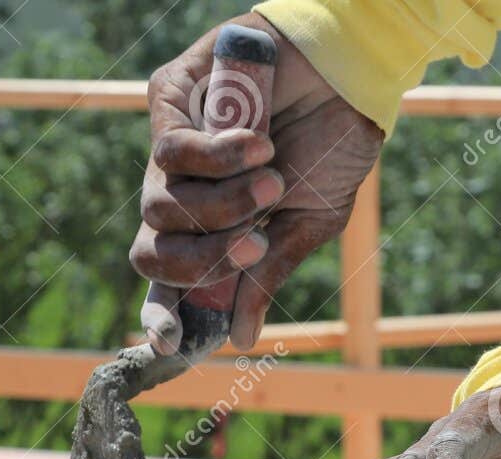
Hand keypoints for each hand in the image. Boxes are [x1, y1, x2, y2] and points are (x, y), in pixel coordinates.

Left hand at [131, 14, 382, 350]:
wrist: (349, 73)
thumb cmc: (332, 145)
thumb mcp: (307, 224)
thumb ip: (268, 273)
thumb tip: (242, 338)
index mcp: (213, 229)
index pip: (168, 280)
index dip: (161, 314)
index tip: (172, 342)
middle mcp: (183, 193)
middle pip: (151, 254)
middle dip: (202, 260)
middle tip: (253, 244)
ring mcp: (172, 147)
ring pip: (160, 206)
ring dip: (223, 204)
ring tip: (272, 179)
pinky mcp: (170, 99)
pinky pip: (169, 151)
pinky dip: (216, 158)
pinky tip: (257, 144)